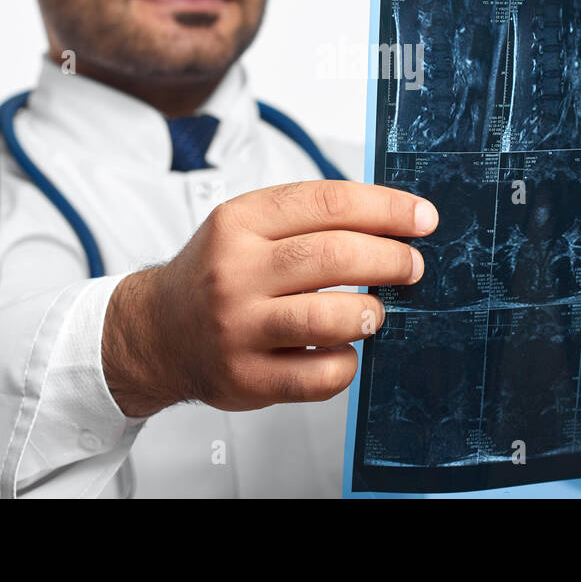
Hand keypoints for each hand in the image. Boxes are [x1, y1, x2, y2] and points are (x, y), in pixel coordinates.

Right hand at [101, 180, 437, 417]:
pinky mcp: (248, 379)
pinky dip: (347, 362)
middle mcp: (235, 272)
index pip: (327, 203)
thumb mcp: (247, 225)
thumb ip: (309, 219)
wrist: (158, 331)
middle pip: (335, 256)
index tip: (423, 218)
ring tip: (377, 311)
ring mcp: (239, 328)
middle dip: (391, 259)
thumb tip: (394, 219)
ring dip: (372, 313)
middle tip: (412, 266)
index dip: (386, 208)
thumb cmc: (219, 273)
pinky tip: (343, 351)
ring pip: (331, 317)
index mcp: (239, 222)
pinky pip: (320, 375)